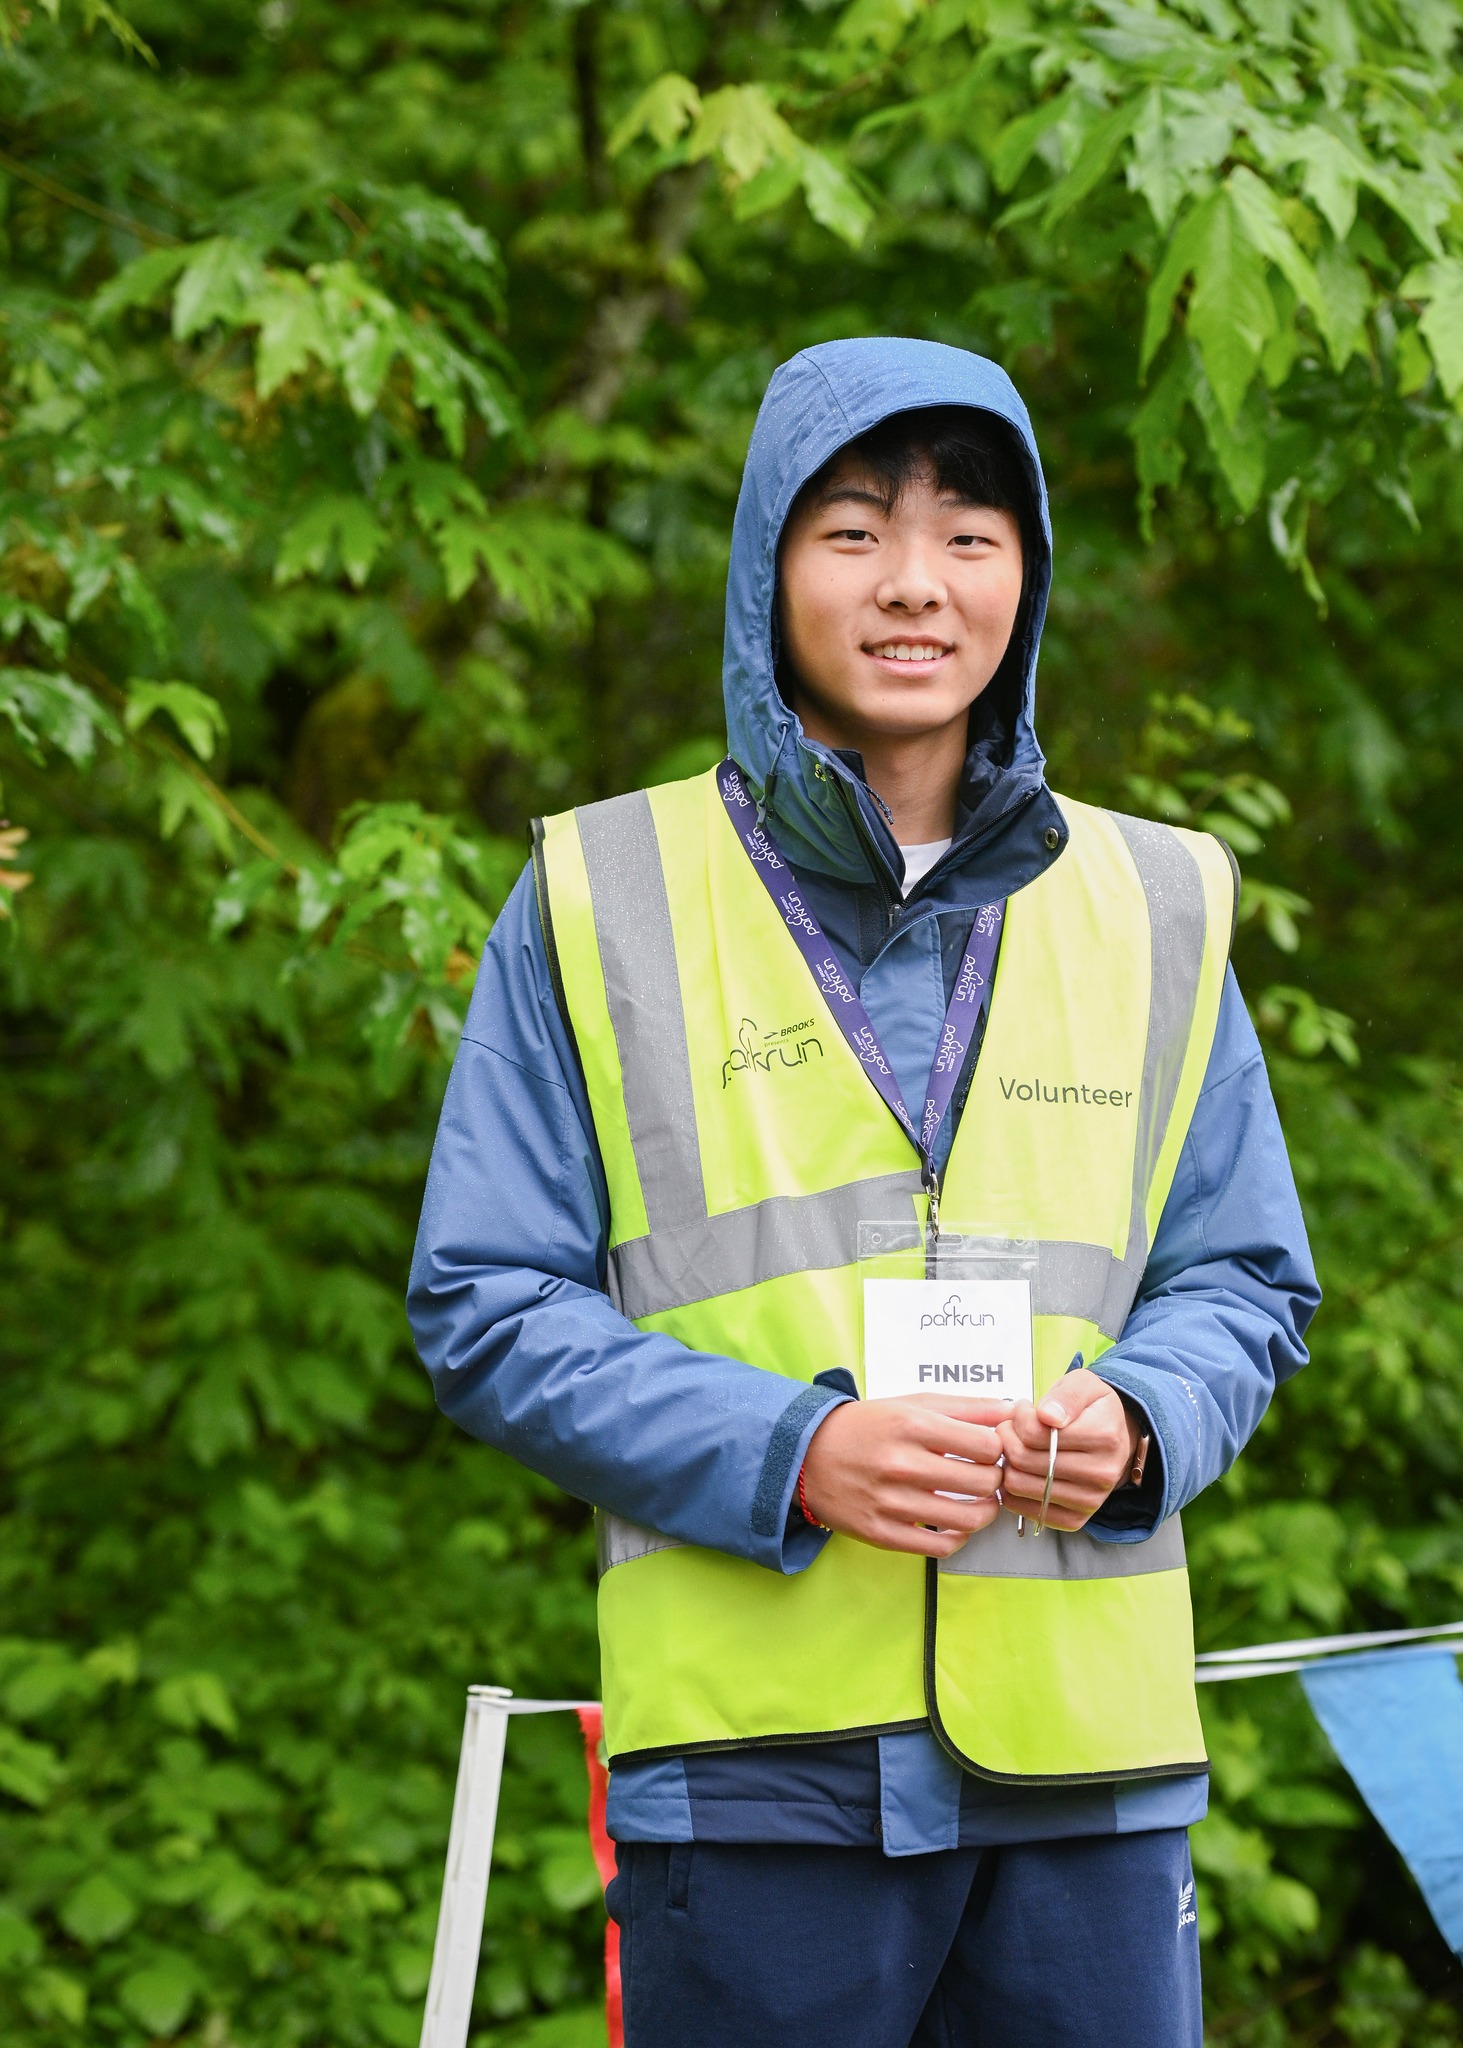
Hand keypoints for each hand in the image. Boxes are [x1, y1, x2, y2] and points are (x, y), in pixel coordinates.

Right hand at [800, 1396, 1007, 1557]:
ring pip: (968, 1519)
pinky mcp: (882, 1533)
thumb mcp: (912, 1404)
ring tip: (979, 1500)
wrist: (808, 1456)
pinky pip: (941, 1546)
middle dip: (994, 1479)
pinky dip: (960, 1537)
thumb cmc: (867, 1427)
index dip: (998, 1448)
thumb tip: (1012, 1410)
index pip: (986, 1445)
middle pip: (983, 1482)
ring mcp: (891, 1503)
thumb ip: (965, 1407)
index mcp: (911, 1425)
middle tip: (987, 1475)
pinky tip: (957, 1523)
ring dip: (985, 1510)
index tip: (990, 1449)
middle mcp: (901, 1464)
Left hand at [996, 1373, 1139, 1531]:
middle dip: (1007, 1439)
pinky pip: (1024, 1509)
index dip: (1018, 1418)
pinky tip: (1023, 1472)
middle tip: (1012, 1429)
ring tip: (1018, 1448)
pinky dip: (1013, 1491)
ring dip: (1007, 1464)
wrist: (1115, 1441)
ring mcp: (1089, 1500)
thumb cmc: (1093, 1411)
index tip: (1024, 1412)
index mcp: (1104, 1436)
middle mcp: (1100, 1473)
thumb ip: (1065, 1395)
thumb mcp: (1084, 1385)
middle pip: (1023, 1459)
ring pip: (1018, 1485)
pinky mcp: (1075, 1519)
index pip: (1034, 1433)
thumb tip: (1047, 1415)